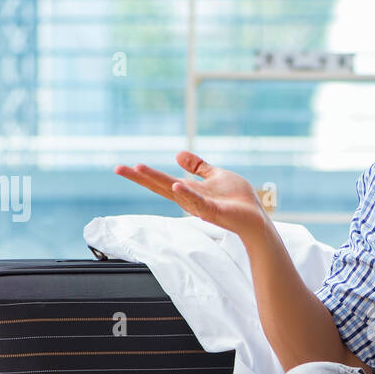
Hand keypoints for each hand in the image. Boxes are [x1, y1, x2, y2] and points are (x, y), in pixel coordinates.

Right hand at [114, 151, 269, 242]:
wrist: (256, 219)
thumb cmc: (238, 200)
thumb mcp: (216, 175)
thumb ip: (198, 167)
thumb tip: (177, 154)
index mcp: (190, 190)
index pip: (161, 181)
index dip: (143, 174)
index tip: (122, 167)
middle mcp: (190, 199)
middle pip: (161, 186)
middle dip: (140, 178)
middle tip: (118, 168)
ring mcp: (201, 206)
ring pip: (176, 193)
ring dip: (158, 180)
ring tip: (139, 168)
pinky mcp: (214, 212)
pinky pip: (199, 202)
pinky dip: (187, 194)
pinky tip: (176, 185)